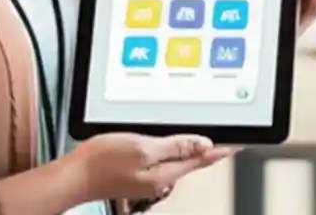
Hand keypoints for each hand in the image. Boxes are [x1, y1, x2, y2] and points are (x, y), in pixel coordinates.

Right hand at [66, 133, 225, 202]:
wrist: (75, 176)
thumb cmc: (102, 162)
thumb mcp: (143, 147)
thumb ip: (174, 146)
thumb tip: (203, 144)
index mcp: (165, 173)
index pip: (203, 159)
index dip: (224, 148)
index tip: (241, 141)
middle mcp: (160, 178)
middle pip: (194, 161)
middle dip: (213, 148)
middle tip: (234, 137)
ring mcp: (149, 176)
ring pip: (180, 160)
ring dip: (196, 149)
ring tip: (213, 140)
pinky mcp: (138, 172)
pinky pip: (165, 160)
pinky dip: (177, 150)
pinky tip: (178, 145)